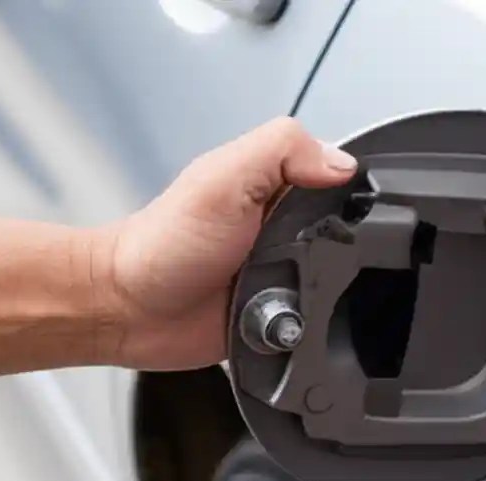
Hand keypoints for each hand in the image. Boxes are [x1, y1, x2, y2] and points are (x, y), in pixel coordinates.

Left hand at [101, 117, 356, 368]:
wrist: (129, 311)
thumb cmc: (162, 245)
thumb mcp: (222, 178)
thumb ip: (282, 151)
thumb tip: (344, 164)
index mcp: (280, 186)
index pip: (344, 180)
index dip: (356, 194)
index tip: (347, 213)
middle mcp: (289, 228)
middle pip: (353, 236)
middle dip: (345, 253)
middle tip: (306, 257)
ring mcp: (288, 273)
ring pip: (343, 284)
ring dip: (330, 294)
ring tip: (295, 291)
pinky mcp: (285, 316)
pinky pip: (322, 324)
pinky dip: (317, 326)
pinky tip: (300, 320)